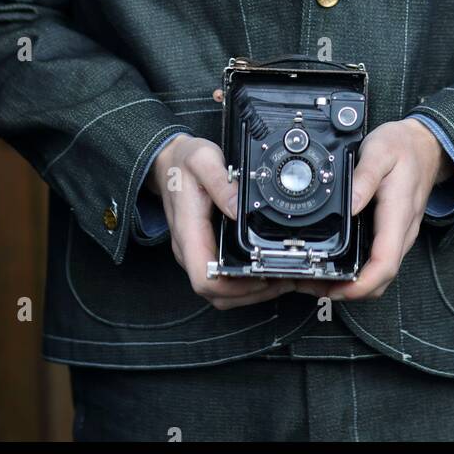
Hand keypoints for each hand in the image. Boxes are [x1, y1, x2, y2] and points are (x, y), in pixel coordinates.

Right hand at [148, 135, 296, 309]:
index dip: (235, 287)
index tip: (261, 277)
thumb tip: (240, 209)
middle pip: (217, 294)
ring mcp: (197, 253)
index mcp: (188, 233)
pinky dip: (247, 283)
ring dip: (252, 292)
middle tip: (286, 279)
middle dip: (252, 294)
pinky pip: (224, 279)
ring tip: (284, 279)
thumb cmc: (182, 162)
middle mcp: (190, 250)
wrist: (167, 163)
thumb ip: (221, 182)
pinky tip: (268, 274)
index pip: (205, 279)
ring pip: (221, 292)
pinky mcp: (205, 251)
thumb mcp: (202, 160)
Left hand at [293, 117, 449, 301]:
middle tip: (312, 284)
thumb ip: (364, 176)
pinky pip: (378, 262)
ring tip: (316, 277)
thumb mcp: (380, 151)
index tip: (335, 290)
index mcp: (398, 215)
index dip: (360, 285)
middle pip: (380, 279)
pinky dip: (357, 271)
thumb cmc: (404, 147)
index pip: (384, 264)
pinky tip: (336, 263)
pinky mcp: (394, 233)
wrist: (427, 144)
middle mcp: (402, 232)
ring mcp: (400, 235)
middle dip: (347, 291)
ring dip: (351, 284)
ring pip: (379, 274)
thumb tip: (350, 205)